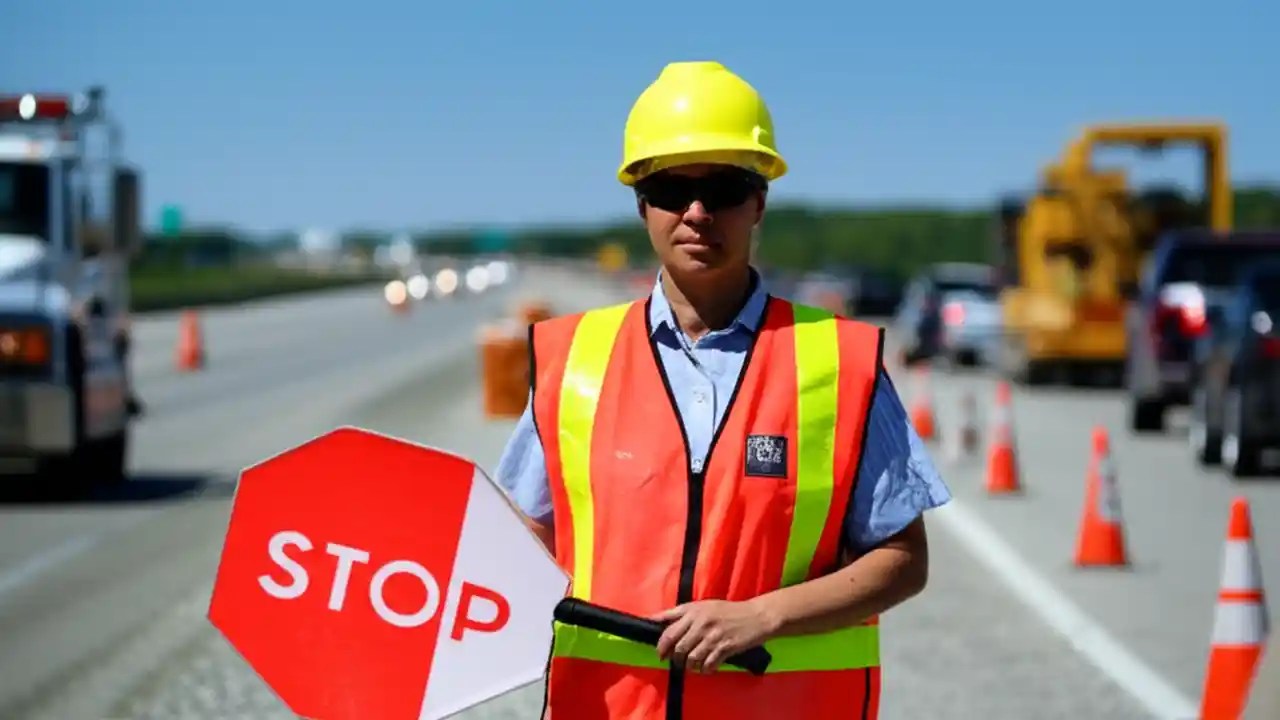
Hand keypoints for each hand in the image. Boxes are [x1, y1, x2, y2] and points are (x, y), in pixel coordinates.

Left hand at [650, 599, 776, 673]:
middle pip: (678, 647)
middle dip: (675, 658)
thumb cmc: (727, 611)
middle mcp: (701, 623)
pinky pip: (707, 665)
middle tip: (677, 662)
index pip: (669, 631)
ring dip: (690, 665)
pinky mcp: (725, 647)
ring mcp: (713, 636)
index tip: (660, 654)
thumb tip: (654, 619)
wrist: (756, 615)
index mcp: (693, 611)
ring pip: (691, 658)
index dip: (661, 646)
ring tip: (694, 664)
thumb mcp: (702, 606)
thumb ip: (679, 613)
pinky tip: (708, 667)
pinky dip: (705, 669)